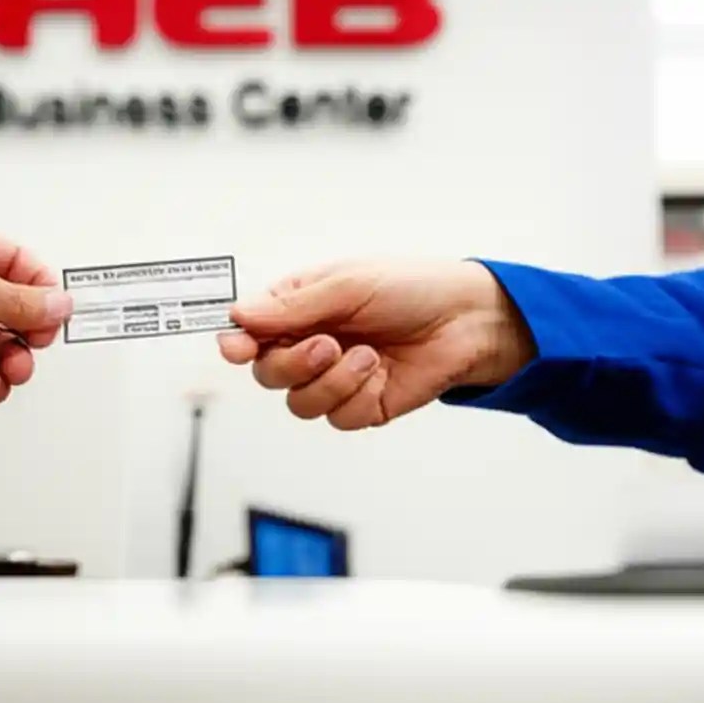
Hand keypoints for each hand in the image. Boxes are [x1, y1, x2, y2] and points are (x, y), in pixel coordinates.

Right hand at [217, 260, 535, 429]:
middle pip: (267, 374)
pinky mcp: (362, 405)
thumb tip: (239, 315)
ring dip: (330, 382)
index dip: (236, 344)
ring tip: (365, 356)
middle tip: (327, 345)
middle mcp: (312, 344)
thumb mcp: (348, 285)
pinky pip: (337, 417)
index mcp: (301, 309)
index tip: (238, 348)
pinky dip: (357, 395)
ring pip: (299, 403)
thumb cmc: (412, 288)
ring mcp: (336, 378)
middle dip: (292, 364)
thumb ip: (292, 306)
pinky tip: (380, 372)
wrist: (466, 321)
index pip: (250, 332)